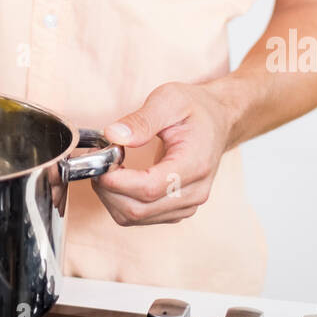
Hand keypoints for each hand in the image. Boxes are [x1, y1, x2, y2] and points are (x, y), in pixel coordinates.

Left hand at [94, 82, 233, 225]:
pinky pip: (140, 217)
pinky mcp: (177, 209)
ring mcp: (187, 205)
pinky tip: (119, 178)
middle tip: (99, 160)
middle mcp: (194, 192)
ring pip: (136, 217)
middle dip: (108, 188)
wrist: (218, 121)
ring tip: (108, 166)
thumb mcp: (169, 99)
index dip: (117, 180)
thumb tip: (114, 135)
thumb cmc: (195, 109)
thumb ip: (142, 119)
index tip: (100, 161)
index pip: (150, 188)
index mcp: (195, 164)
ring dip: (111, 196)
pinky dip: (120, 201)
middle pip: (139, 209)